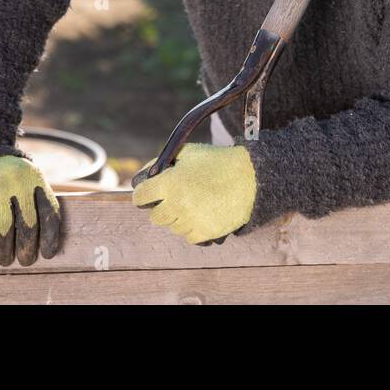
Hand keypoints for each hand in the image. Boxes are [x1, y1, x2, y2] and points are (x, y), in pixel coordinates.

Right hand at [0, 155, 61, 264]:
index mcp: (35, 178)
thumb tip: (43, 239)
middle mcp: (17, 183)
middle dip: (27, 248)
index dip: (50, 236)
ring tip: (5, 260)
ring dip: (5, 250)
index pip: (49, 212)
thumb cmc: (8, 173)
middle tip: (26, 261)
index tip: (48, 254)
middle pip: (27, 225)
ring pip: (4, 230)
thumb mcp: (27, 177)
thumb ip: (36, 201)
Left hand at [131, 143, 255, 244]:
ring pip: (172, 227)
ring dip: (179, 218)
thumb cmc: (217, 162)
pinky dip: (193, 228)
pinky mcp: (203, 233)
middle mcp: (176, 204)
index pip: (140, 197)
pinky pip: (188, 236)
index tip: (149, 194)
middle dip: (163, 207)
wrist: (250, 178)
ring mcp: (189, 221)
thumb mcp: (188, 153)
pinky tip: (204, 213)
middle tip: (177, 198)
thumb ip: (163, 162)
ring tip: (197, 203)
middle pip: (155, 217)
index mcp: (168, 183)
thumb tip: (145, 175)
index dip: (144, 194)